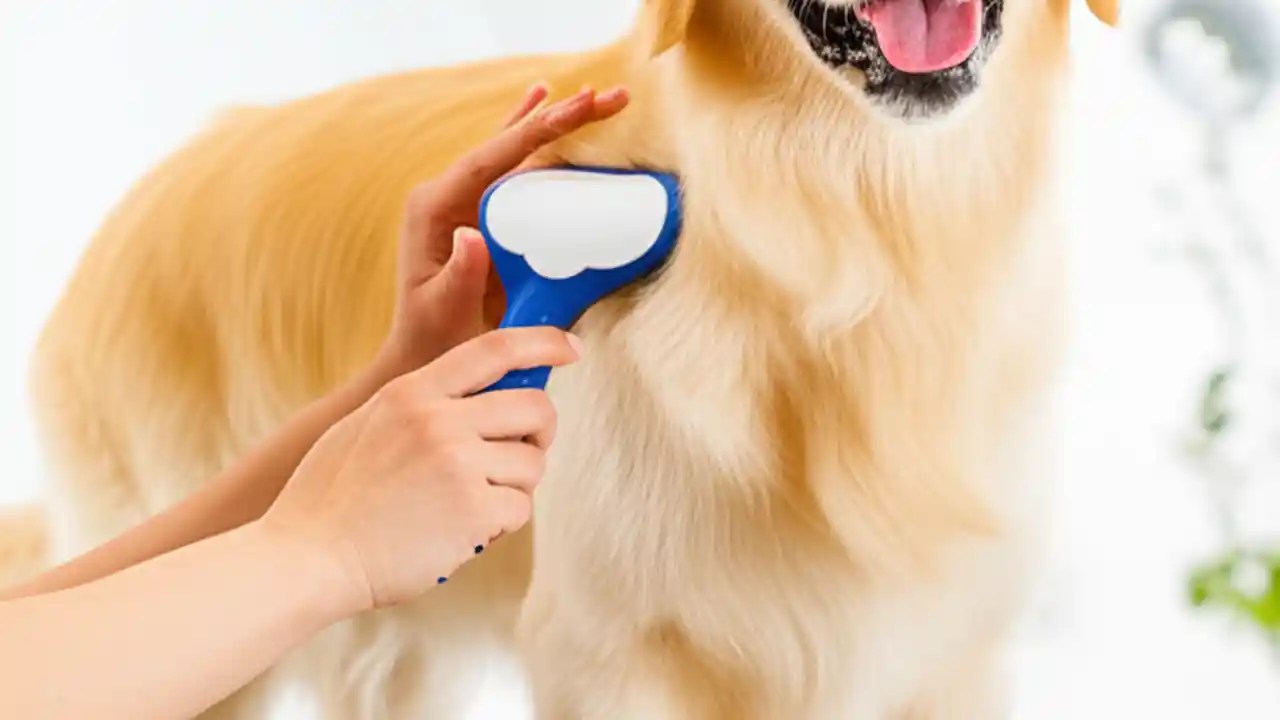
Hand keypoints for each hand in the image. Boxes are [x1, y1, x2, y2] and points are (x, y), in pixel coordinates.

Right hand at [259, 326, 581, 612]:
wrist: (307, 556)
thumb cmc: (331, 499)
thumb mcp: (367, 423)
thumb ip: (420, 405)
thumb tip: (477, 400)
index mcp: (413, 393)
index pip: (494, 348)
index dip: (542, 343)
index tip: (570, 348)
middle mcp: (439, 420)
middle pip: (535, 406)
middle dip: (542, 432)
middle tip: (523, 452)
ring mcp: (459, 464)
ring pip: (533, 464)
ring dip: (514, 486)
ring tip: (470, 504)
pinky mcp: (474, 511)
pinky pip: (520, 508)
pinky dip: (501, 524)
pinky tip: (463, 531)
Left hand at [374, 84, 629, 380]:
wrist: (426, 357)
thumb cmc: (434, 341)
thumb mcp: (445, 311)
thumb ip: (458, 275)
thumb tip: (470, 234)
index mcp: (434, 208)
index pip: (489, 158)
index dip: (533, 130)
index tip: (574, 108)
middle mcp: (449, 195)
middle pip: (509, 144)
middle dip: (559, 117)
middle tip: (608, 96)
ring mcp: (466, 202)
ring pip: (516, 151)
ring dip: (556, 123)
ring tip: (597, 96)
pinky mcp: (485, 216)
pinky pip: (515, 170)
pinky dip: (535, 139)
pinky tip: (544, 102)